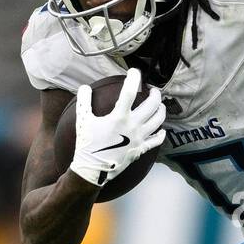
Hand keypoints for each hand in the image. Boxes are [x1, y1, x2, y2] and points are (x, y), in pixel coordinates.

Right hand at [70, 68, 165, 187]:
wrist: (94, 170)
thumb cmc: (87, 145)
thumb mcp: (82, 121)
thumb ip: (84, 102)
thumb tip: (84, 87)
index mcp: (119, 117)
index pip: (130, 92)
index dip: (133, 78)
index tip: (134, 72)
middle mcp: (133, 126)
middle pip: (152, 105)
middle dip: (155, 94)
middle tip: (152, 89)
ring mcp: (139, 138)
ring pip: (158, 120)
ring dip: (161, 109)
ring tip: (159, 104)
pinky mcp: (141, 149)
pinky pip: (157, 140)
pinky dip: (161, 133)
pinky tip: (161, 130)